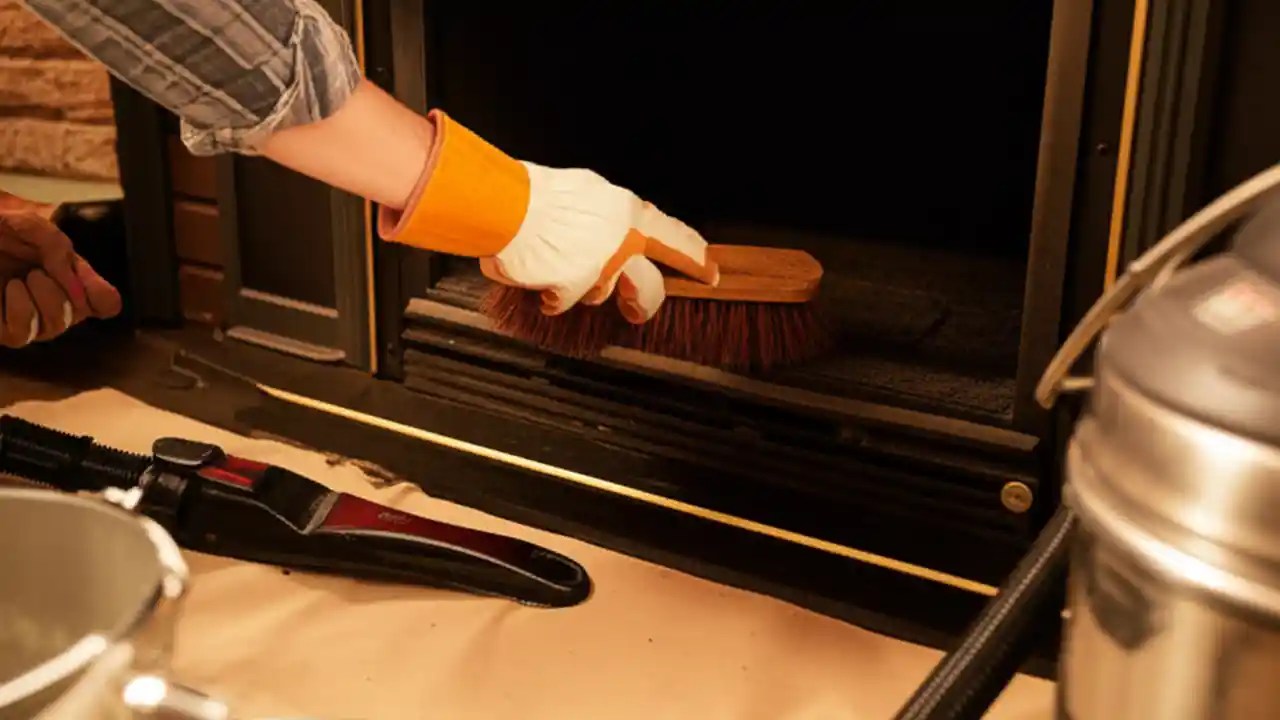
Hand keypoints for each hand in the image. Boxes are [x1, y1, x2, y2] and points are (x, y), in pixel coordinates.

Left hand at [0, 202, 121, 347]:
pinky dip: (22, 309)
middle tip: (39, 271)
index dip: (102, 296)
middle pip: (80, 315)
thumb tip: (79, 288)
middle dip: (64, 291)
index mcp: (65, 278)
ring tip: (24, 278)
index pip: (105, 303)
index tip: (86, 281)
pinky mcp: (1, 329)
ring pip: (55, 327)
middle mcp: (51, 302)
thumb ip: (57, 247)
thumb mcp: (30, 224)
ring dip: (45, 299)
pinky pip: (23, 334)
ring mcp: (27, 318)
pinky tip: (12, 289)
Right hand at [379, 110, 718, 321]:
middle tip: (636, 308)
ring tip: (553, 261)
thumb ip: (611, 218)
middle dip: (642, 302)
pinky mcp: (572, 289)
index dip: (696, 258)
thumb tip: (623, 236)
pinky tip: (537, 272)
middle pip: (648, 287)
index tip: (711, 272)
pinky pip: (564, 302)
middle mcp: (621, 242)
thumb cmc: (537, 196)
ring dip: (577, 286)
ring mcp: (598, 269)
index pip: (674, 238)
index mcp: (628, 213)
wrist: (504, 206)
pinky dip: (548, 293)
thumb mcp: (587, 193)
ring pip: (599, 294)